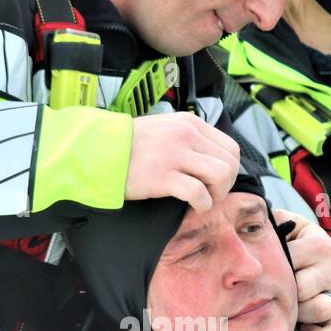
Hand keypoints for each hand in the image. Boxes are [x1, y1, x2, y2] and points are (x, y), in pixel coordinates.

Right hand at [125, 113, 239, 212]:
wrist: (99, 152)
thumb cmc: (130, 145)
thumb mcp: (165, 129)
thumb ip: (189, 138)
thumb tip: (211, 159)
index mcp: (190, 123)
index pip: (231, 147)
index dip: (230, 169)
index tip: (216, 181)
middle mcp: (186, 135)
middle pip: (230, 163)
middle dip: (226, 184)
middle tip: (212, 194)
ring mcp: (175, 155)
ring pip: (221, 176)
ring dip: (217, 194)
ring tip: (204, 200)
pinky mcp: (163, 177)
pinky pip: (199, 193)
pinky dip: (202, 205)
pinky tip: (193, 207)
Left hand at [274, 210, 330, 330]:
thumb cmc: (309, 248)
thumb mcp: (298, 227)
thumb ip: (277, 220)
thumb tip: (252, 222)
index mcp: (318, 246)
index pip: (287, 259)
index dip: (270, 268)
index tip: (264, 270)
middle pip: (300, 288)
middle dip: (283, 293)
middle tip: (274, 291)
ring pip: (317, 310)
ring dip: (298, 314)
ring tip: (289, 307)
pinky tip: (305, 330)